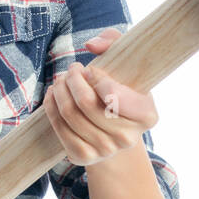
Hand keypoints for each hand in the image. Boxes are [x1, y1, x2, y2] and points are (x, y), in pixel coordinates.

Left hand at [45, 28, 158, 166]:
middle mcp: (129, 138)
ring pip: (70, 114)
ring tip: (62, 80)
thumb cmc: (120, 89)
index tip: (91, 69)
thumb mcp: (125, 63)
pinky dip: (51, 107)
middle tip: (72, 70)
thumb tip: (91, 45)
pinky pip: (60, 129)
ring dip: (60, 90)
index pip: (112, 95)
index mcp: (147, 115)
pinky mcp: (84, 157)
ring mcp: (106, 150)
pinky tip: (53, 94)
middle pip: (86, 103)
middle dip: (72, 79)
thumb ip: (113, 41)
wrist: (113, 128)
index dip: (95, 77)